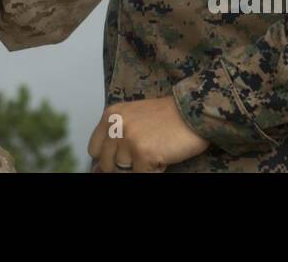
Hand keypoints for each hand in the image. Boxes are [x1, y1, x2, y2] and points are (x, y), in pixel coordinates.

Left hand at [87, 96, 209, 172]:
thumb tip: (97, 170)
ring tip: (155, 150)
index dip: (109, 157)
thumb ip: (115, 140)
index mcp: (110, 115)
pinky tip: (163, 155)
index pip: (94, 149)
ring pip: (124, 171)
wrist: (193, 113)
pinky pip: (141, 175)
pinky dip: (153, 170)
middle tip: (144, 154)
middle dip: (124, 165)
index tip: (124, 156)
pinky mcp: (143, 153)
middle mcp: (115, 125)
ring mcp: (129, 139)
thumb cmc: (166, 117)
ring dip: (141, 166)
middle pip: (106, 164)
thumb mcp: (133, 120)